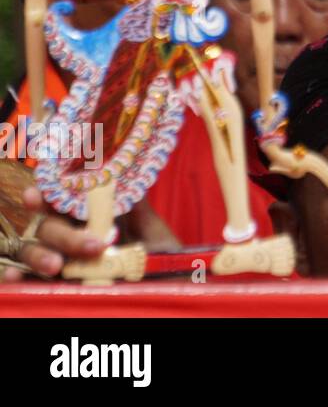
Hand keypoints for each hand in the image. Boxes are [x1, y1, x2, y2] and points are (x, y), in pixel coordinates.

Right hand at [1, 187, 177, 281]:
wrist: (170, 290)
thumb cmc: (160, 259)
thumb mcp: (153, 232)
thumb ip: (138, 209)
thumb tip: (122, 178)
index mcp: (91, 217)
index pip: (60, 201)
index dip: (44, 196)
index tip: (35, 194)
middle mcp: (71, 237)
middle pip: (49, 227)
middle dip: (65, 235)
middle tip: (94, 247)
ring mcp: (61, 262)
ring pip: (34, 250)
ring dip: (39, 255)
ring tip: (57, 266)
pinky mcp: (56, 285)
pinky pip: (28, 280)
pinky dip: (17, 278)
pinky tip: (15, 278)